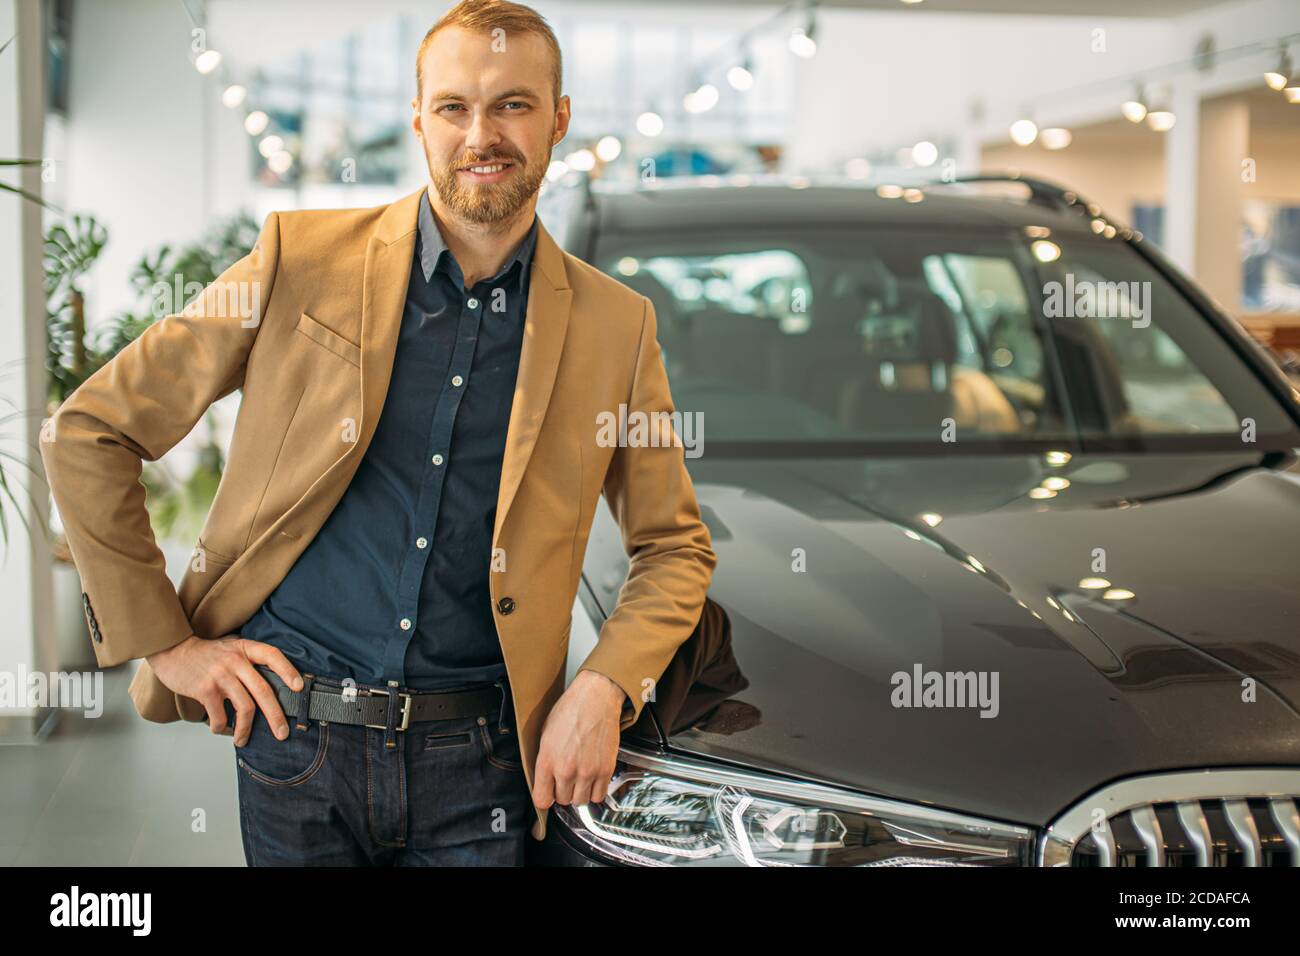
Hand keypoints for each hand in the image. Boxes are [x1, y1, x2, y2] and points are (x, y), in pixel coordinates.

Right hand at [146, 635, 302, 745]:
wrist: (172, 651)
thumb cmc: (206, 655)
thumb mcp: (231, 648)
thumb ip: (248, 661)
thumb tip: (272, 688)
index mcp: (245, 648)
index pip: (273, 655)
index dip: (288, 671)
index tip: (299, 687)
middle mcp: (235, 661)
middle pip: (264, 691)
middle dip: (276, 716)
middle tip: (282, 733)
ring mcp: (220, 675)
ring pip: (245, 708)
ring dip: (246, 729)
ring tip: (243, 740)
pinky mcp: (205, 690)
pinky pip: (220, 716)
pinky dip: (223, 728)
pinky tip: (222, 730)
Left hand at [531, 670, 625, 810]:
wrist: (596, 699)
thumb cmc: (570, 711)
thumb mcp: (545, 735)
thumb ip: (545, 762)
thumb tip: (545, 781)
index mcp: (547, 761)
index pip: (542, 800)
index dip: (545, 797)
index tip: (548, 793)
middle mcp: (567, 770)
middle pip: (563, 801)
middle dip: (563, 791)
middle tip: (567, 776)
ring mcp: (588, 772)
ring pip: (581, 801)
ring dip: (580, 792)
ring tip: (580, 777)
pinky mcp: (606, 770)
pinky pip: (599, 796)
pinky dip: (596, 790)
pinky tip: (593, 778)